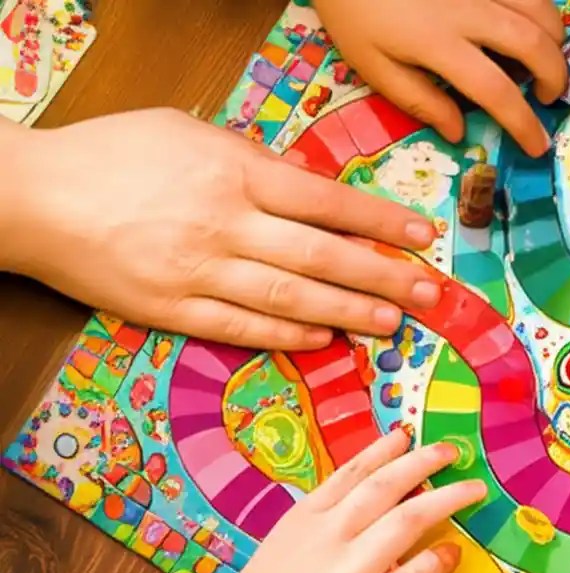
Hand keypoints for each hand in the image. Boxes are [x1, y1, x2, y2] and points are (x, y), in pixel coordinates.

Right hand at [5, 109, 440, 348]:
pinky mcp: (172, 309)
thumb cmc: (112, 154)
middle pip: (322, 256)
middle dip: (383, 276)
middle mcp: (225, 223)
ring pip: (291, 299)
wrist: (32, 198)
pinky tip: (324, 341)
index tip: (422, 237)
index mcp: (234, 172)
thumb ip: (254, 160)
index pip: (326, 201)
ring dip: (349, 313)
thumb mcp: (189, 133)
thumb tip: (311, 183)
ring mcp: (199, 271)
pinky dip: (287, 337)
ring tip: (392, 324)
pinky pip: (242, 328)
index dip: (380, 222)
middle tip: (429, 294)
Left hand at [314, 0, 566, 155]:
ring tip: (544, 57)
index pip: (497, 91)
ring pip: (542, 9)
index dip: (523, 123)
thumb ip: (418, 100)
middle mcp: (470, 10)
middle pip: (535, 45)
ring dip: (554, 39)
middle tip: (549, 95)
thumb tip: (458, 131)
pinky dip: (540, 8)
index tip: (537, 145)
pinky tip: (529, 23)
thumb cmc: (354, 13)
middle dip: (555, 76)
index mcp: (440, 43)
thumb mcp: (373, 65)